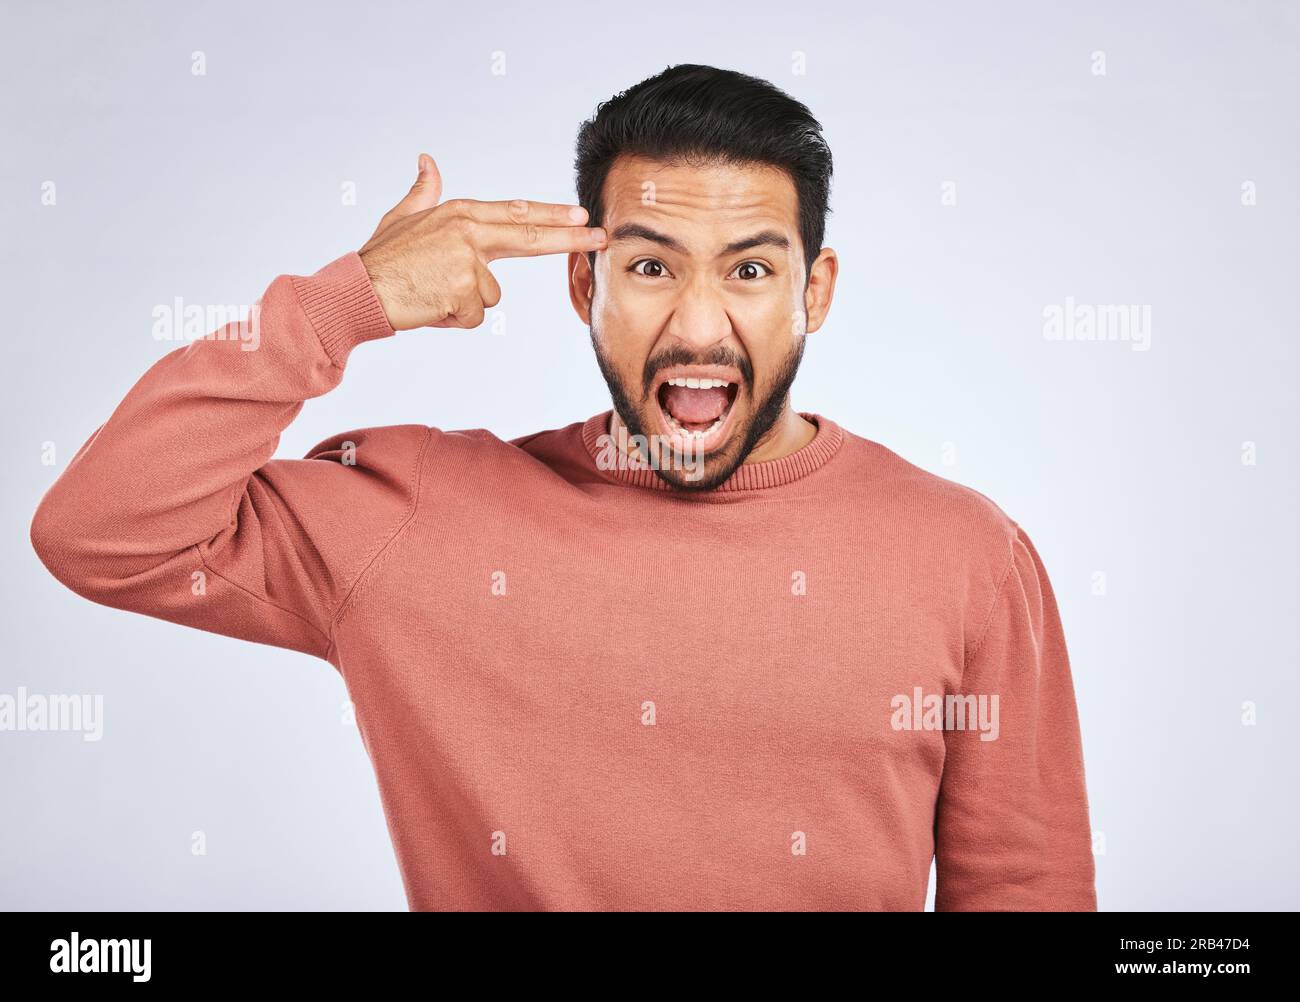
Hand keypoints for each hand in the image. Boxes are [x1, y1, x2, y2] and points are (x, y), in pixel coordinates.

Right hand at [358, 154, 605, 330]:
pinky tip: (430, 307)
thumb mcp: (403, 217)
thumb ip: (423, 192)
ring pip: (490, 295)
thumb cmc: (380, 258)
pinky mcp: (463, 291)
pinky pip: (474, 316)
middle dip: (569, 237)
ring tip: (432, 294)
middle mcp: (468, 232)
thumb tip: (427, 161)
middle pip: (529, 236)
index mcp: (460, 213)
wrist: (358, 289)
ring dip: (464, 303)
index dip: (551, 215)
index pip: (516, 214)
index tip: (580, 215)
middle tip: (601, 236)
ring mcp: (467, 261)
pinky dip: (453, 319)